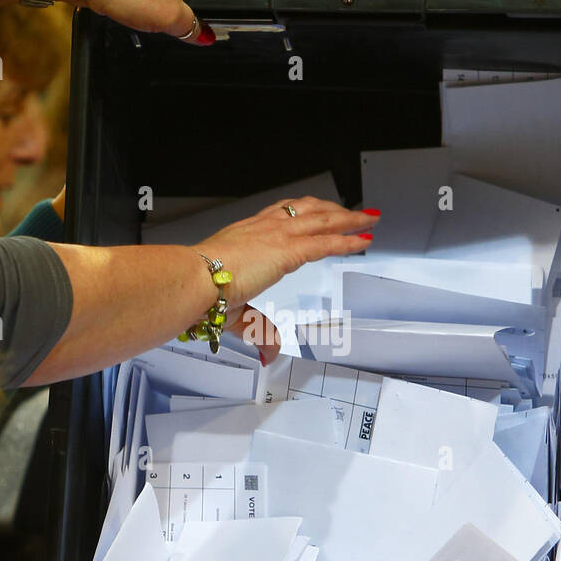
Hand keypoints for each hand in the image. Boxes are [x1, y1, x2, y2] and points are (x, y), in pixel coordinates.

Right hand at [198, 195, 377, 354]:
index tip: (315, 213)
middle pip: (306, 211)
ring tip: (367, 218)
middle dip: (332, 210)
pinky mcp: (287, 251)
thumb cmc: (200, 289)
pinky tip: (363, 239)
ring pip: (321, 221)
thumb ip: (257, 328)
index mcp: (246, 235)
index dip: (302, 213)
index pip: (281, 215)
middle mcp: (263, 229)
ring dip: (347, 218)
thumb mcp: (233, 310)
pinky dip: (347, 240)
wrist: (192, 280)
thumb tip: (269, 350)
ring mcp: (276, 236)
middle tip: (351, 211)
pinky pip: (325, 242)